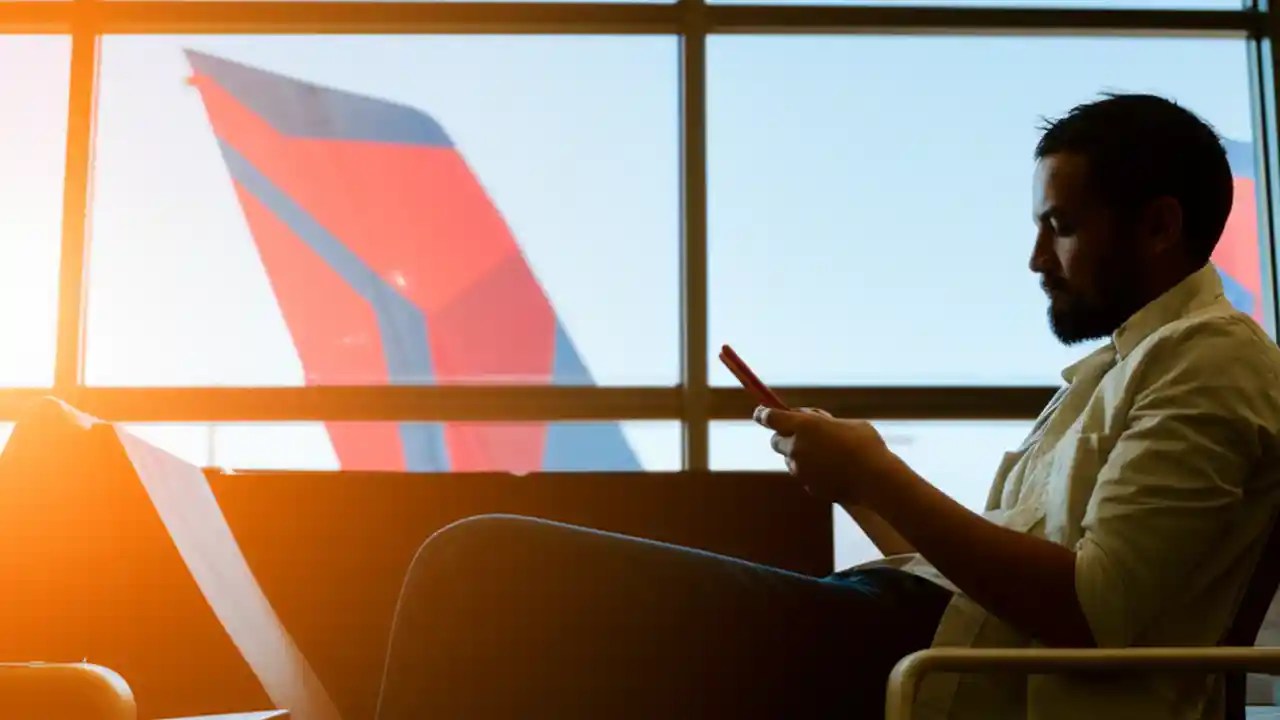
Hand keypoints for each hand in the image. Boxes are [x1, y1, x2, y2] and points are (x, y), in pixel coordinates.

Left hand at [754, 406, 897, 504]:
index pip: (771, 417)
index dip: (763, 414)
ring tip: (828, 456)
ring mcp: (800, 469)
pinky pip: (805, 476)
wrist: (875, 479)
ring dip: (800, 456)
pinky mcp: (808, 486)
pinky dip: (813, 473)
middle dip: (784, 438)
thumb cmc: (866, 445)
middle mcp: (796, 447)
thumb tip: (812, 420)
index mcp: (804, 425)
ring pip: (791, 460)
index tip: (759, 412)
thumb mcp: (847, 423)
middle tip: (801, 436)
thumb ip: (824, 422)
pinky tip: (835, 472)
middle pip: (776, 441)